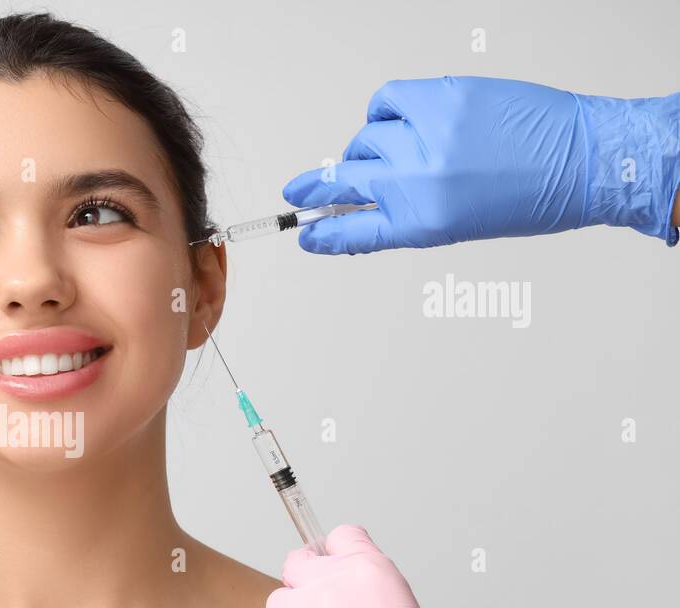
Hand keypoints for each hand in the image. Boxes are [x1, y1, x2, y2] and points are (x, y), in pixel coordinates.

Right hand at [283, 76, 679, 253]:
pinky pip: (388, 99)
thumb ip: (404, 216)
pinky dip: (384, 109)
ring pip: (365, 140)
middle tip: (298, 190)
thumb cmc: (531, 198)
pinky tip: (394, 118)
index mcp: (422, 223)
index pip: (353, 232)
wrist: (584, 159)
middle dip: (315, 188)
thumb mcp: (457, 224)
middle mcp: (419, 181)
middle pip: (345, 183)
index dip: (322, 233)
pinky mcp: (441, 98)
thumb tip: (362, 206)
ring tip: (387, 153)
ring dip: (367, 149)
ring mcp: (428, 137)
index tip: (304, 231)